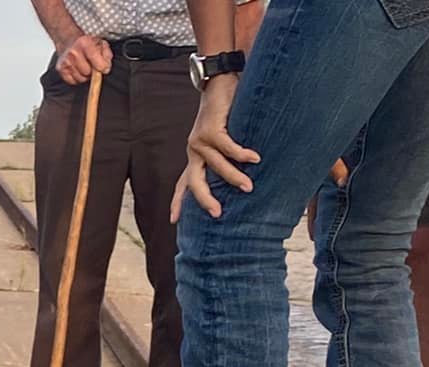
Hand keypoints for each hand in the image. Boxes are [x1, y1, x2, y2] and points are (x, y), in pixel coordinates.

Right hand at [56, 34, 112, 84]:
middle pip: (88, 73)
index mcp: (84, 43)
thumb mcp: (100, 43)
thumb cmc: (86, 44)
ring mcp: (66, 62)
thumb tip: (106, 68)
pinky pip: (73, 82)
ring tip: (84, 66)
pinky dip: (77, 78)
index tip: (103, 67)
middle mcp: (73, 53)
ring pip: (80, 79)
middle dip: (91, 71)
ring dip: (84, 76)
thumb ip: (107, 55)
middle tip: (91, 65)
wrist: (69, 42)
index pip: (97, 63)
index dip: (102, 67)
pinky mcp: (61, 69)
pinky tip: (77, 70)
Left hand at [171, 75, 255, 221]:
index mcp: (195, 156)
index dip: (178, 202)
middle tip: (218, 214)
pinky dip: (241, 154)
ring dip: (234, 177)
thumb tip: (245, 175)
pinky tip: (255, 159)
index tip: (174, 222)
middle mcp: (194, 151)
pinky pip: (227, 147)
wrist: (217, 82)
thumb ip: (227, 155)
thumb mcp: (222, 137)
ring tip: (249, 187)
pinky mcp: (210, 129)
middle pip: (195, 182)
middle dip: (205, 199)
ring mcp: (200, 141)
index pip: (183, 184)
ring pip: (217, 166)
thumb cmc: (225, 111)